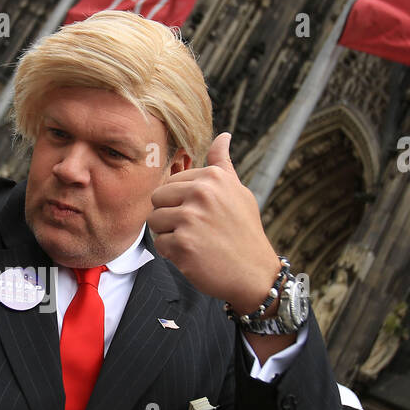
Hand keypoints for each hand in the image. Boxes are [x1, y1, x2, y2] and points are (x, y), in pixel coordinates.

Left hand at [148, 132, 280, 312]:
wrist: (254, 273)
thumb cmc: (244, 231)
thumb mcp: (238, 192)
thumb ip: (222, 165)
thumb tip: (223, 136)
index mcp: (213, 177)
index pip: (172, 182)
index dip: (181, 201)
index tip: (202, 214)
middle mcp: (201, 194)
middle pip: (157, 198)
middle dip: (170, 215)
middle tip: (194, 229)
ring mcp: (190, 219)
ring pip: (154, 221)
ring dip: (169, 234)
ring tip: (194, 241)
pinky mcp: (182, 244)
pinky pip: (159, 244)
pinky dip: (172, 254)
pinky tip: (194, 256)